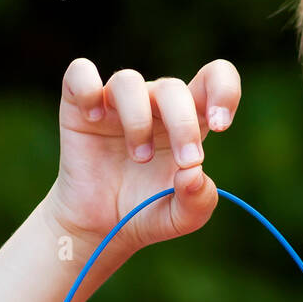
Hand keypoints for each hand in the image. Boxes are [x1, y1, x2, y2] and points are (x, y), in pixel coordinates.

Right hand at [43, 58, 239, 257]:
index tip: (219, 126)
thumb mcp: (183, 217)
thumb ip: (199, 200)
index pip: (214, 77)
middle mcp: (154, 103)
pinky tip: (94, 118)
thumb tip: (192, 174)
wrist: (102, 228)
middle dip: (184, 126)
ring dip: (138, 121)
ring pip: (128, 81)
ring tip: (140, 158)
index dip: (224, 91)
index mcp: (189, 120)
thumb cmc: (148, 211)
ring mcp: (116, 102)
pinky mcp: (78, 106)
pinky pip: (80, 73)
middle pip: (173, 88)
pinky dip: (87, 89)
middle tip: (186, 162)